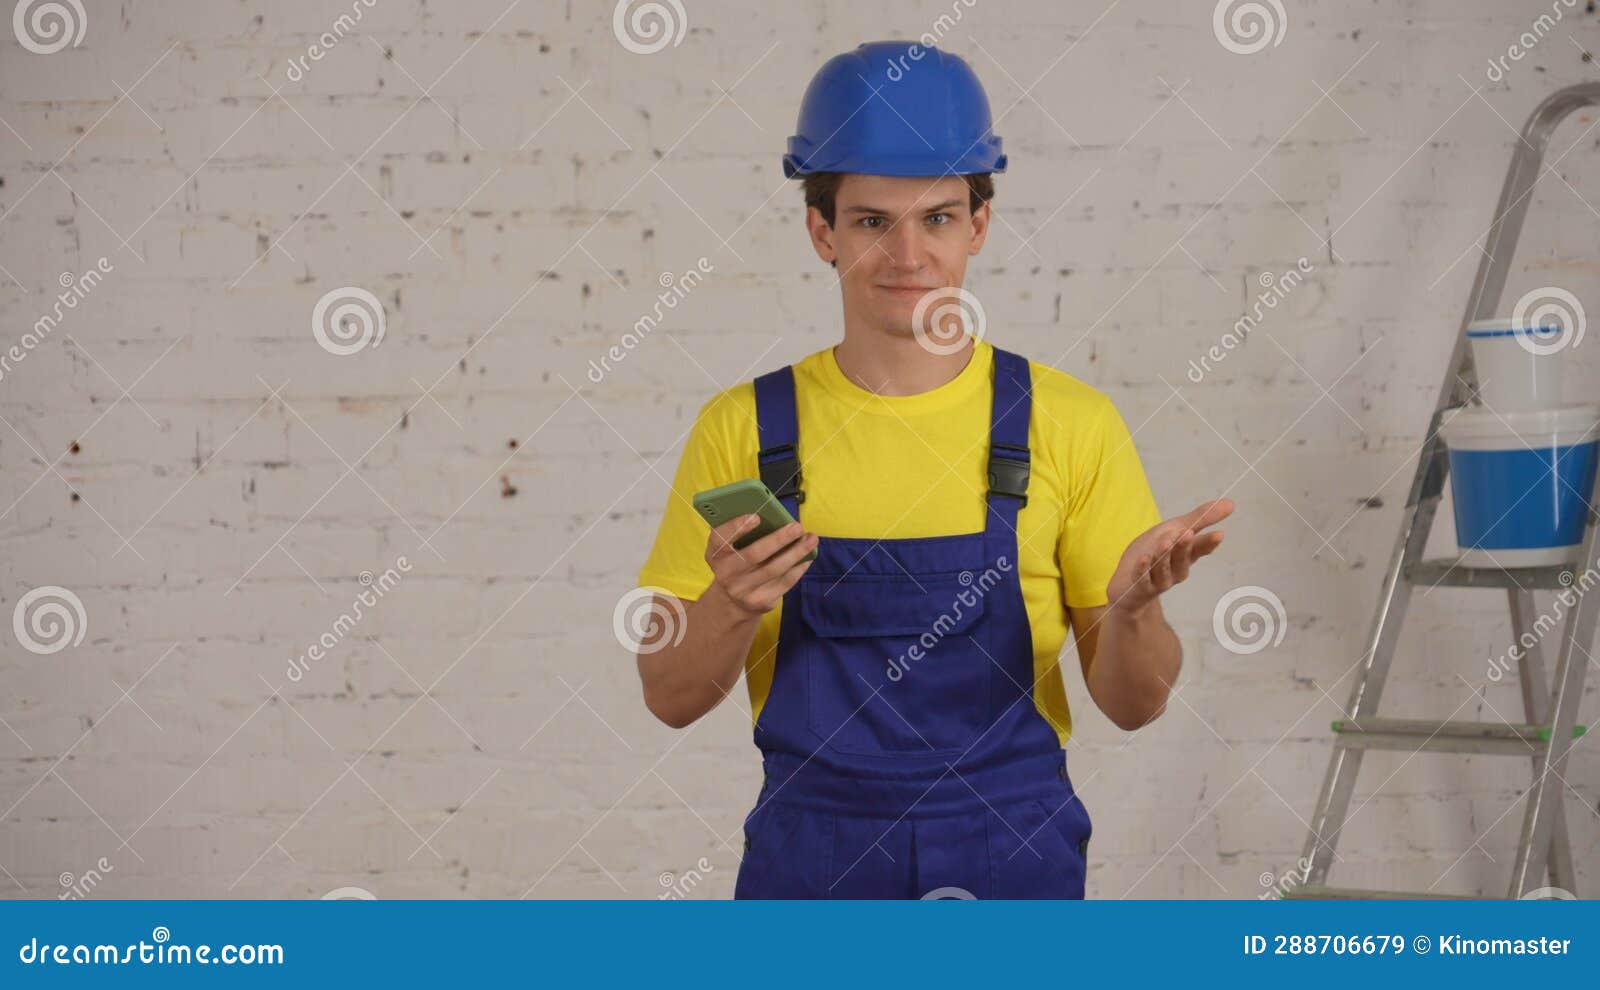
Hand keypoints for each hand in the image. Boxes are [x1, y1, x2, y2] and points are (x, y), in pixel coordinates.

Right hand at [704, 514, 818, 615]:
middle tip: (797, 527)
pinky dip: (799, 567)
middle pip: (754, 554)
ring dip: (796, 552)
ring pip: (774, 569)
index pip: (721, 538)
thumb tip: (773, 516)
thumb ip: (741, 532)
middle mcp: (726, 573)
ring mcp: (743, 590)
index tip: (756, 517)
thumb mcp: (729, 548)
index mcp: (715, 553)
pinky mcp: (760, 601)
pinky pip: (784, 582)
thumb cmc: (736, 562)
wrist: (732, 600)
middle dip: (778, 539)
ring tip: (811, 539)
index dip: (737, 527)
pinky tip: (808, 556)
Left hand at [1105, 498, 1233, 615]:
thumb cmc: (1155, 553)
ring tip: (1165, 542)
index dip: (1208, 542)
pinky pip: (1143, 578)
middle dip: (1184, 546)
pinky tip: (1144, 559)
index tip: (1219, 534)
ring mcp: (1159, 580)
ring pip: (1163, 568)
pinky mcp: (1140, 587)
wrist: (1130, 584)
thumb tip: (1231, 503)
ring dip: (1164, 555)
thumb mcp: (1176, 530)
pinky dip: (1143, 569)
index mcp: (1186, 555)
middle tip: (1187, 533)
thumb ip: (1201, 519)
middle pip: (1182, 559)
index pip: (1200, 548)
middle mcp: (1176, 570)